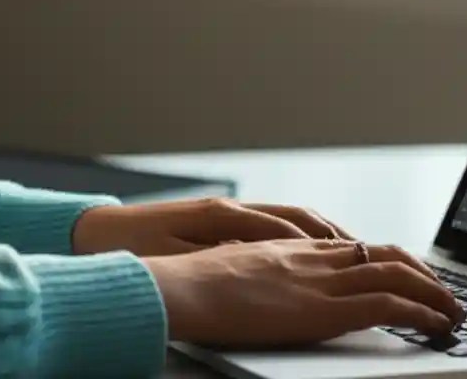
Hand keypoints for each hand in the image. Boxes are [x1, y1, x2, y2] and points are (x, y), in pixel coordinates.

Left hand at [72, 197, 354, 255]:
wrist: (94, 233)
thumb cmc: (131, 249)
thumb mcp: (176, 257)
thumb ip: (222, 256)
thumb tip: (264, 259)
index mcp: (221, 214)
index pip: (284, 226)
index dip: (321, 242)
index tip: (354, 257)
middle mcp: (230, 207)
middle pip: (296, 216)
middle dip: (335, 235)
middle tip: (372, 254)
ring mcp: (226, 211)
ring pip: (288, 217)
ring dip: (322, 232)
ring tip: (354, 250)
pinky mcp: (219, 220)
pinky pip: (270, 224)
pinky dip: (299, 234)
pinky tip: (311, 250)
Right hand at [143, 239, 463, 347]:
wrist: (179, 287)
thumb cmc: (192, 285)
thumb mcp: (234, 272)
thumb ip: (262, 276)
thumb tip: (271, 292)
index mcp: (292, 249)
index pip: (355, 249)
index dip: (389, 261)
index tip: (408, 275)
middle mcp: (314, 258)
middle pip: (385, 254)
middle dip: (422, 273)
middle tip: (444, 294)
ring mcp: (320, 281)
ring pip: (396, 274)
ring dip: (433, 293)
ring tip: (455, 312)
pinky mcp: (323, 309)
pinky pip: (386, 305)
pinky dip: (421, 312)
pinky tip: (437, 324)